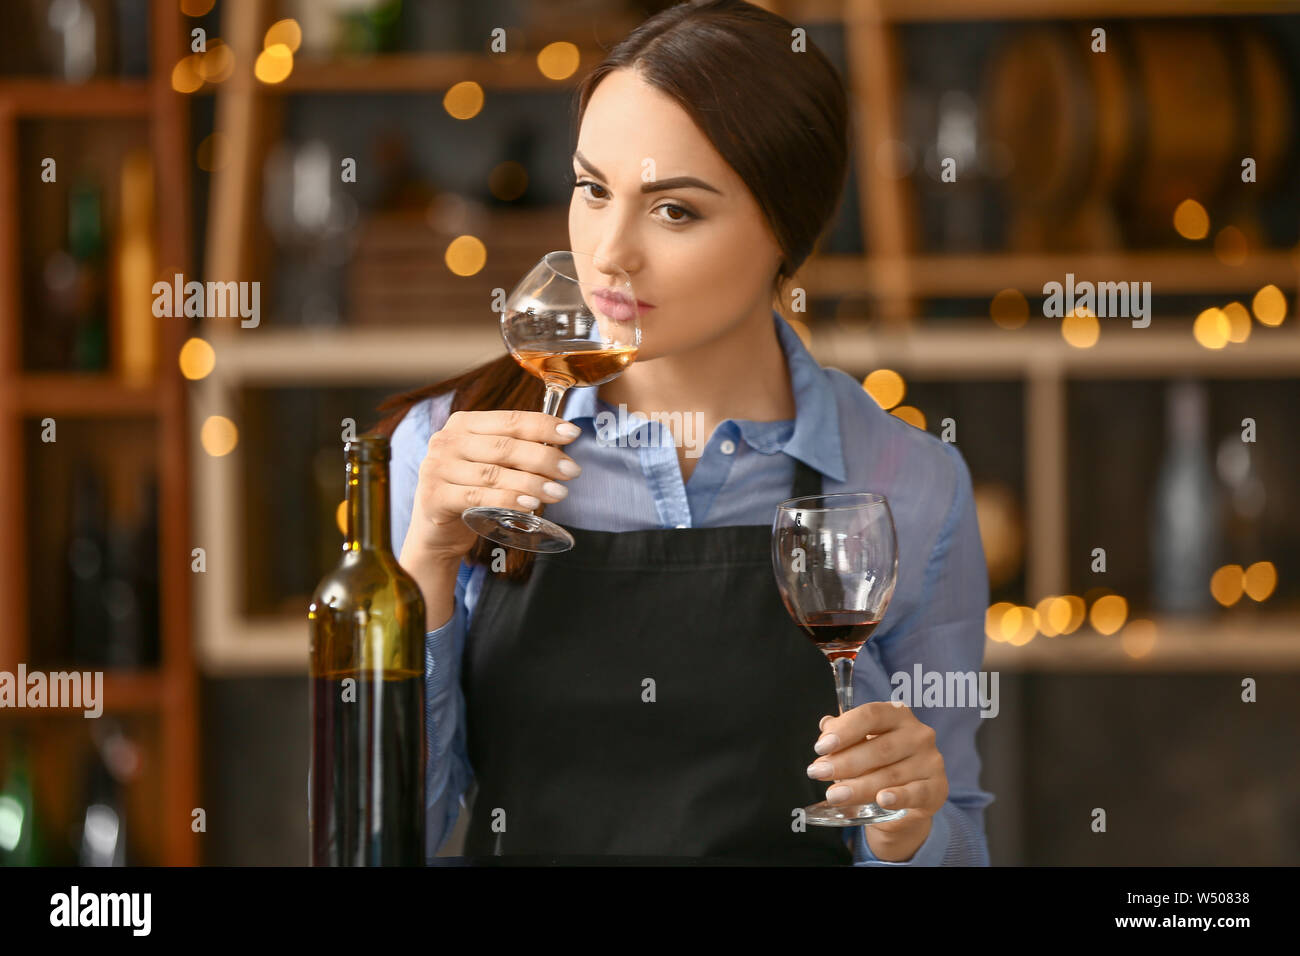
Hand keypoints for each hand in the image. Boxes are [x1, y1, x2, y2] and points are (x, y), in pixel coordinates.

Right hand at [400, 408, 581, 566]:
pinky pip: (478, 497)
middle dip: (544, 458)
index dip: (543, 425)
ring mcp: (436, 467)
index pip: (510, 420)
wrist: (438, 532)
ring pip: (494, 473)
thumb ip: (518, 454)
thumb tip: (561, 452)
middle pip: (505, 446)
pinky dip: (507, 500)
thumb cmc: (473, 492)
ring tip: (559, 492)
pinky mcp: (434, 496)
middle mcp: (446, 440)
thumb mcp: (493, 465)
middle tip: (572, 471)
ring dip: (532, 483)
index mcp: (463, 423)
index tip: (572, 433)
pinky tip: (530, 506)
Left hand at [807, 701, 947, 861]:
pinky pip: (915, 793)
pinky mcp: (936, 788)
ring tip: (834, 794)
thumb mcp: (859, 746)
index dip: (845, 729)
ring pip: (890, 774)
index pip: (871, 715)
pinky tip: (882, 799)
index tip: (821, 747)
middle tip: (818, 773)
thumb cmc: (878, 764)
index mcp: (897, 714)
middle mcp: (918, 734)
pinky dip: (898, 796)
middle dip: (844, 762)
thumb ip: (843, 735)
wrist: (905, 801)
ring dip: (859, 786)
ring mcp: (930, 761)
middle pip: (879, 747)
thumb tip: (826, 726)